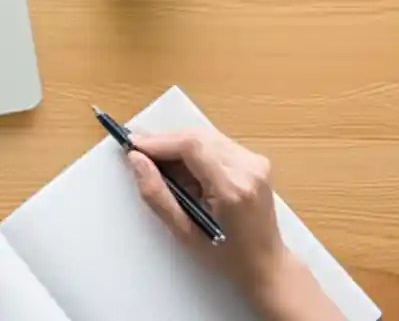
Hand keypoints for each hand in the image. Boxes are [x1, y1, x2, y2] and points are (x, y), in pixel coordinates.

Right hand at [129, 129, 342, 320]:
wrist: (265, 263)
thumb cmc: (227, 255)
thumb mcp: (183, 232)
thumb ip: (157, 194)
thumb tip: (136, 160)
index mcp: (232, 188)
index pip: (191, 145)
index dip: (158, 141)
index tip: (133, 145)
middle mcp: (248, 169)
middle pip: (197, 136)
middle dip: (165, 142)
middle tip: (140, 154)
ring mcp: (255, 163)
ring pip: (205, 137)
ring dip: (178, 145)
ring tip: (160, 165)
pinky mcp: (255, 161)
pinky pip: (216, 143)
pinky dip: (194, 150)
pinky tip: (184, 169)